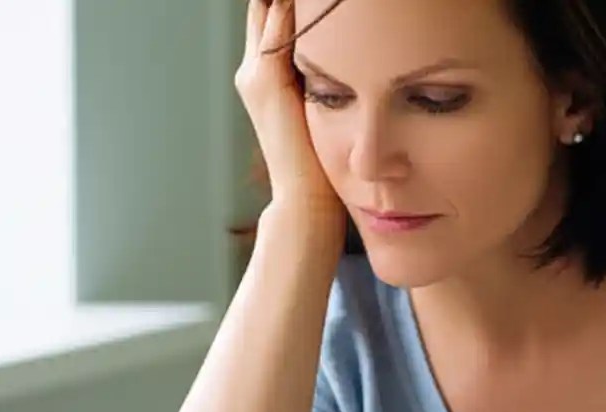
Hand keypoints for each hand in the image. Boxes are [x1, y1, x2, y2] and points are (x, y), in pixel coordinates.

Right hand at [235, 0, 342, 220]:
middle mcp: (253, 72)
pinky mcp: (266, 81)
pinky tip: (316, 1)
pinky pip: (277, 28)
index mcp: (265, 78)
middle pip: (264, 9)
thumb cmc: (320, 163)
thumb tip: (352, 59)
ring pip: (267, 10)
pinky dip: (291, 8)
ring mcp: (255, 75)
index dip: (289, 5)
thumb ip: (323, 82)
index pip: (272, 20)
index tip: (321, 2)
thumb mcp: (321, 110)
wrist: (304, 199)